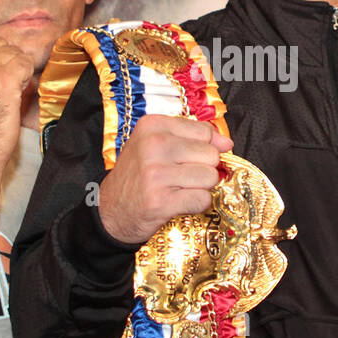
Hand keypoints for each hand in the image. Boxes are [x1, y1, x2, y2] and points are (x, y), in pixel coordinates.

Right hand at [98, 115, 233, 244]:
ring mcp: (156, 174)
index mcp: (152, 126)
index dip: (205, 148)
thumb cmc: (138, 176)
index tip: (188, 158)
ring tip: (178, 189)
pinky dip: (196, 204)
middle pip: (211, 155)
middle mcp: (153, 146)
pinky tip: (177, 202)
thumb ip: (193, 139)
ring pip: (210, 177)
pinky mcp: (161, 201)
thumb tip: (227, 143)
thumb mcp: (156, 146)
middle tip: (180, 177)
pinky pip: (202, 199)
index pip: (204, 132)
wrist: (109, 211)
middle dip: (203, 169)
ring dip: (200, 188)